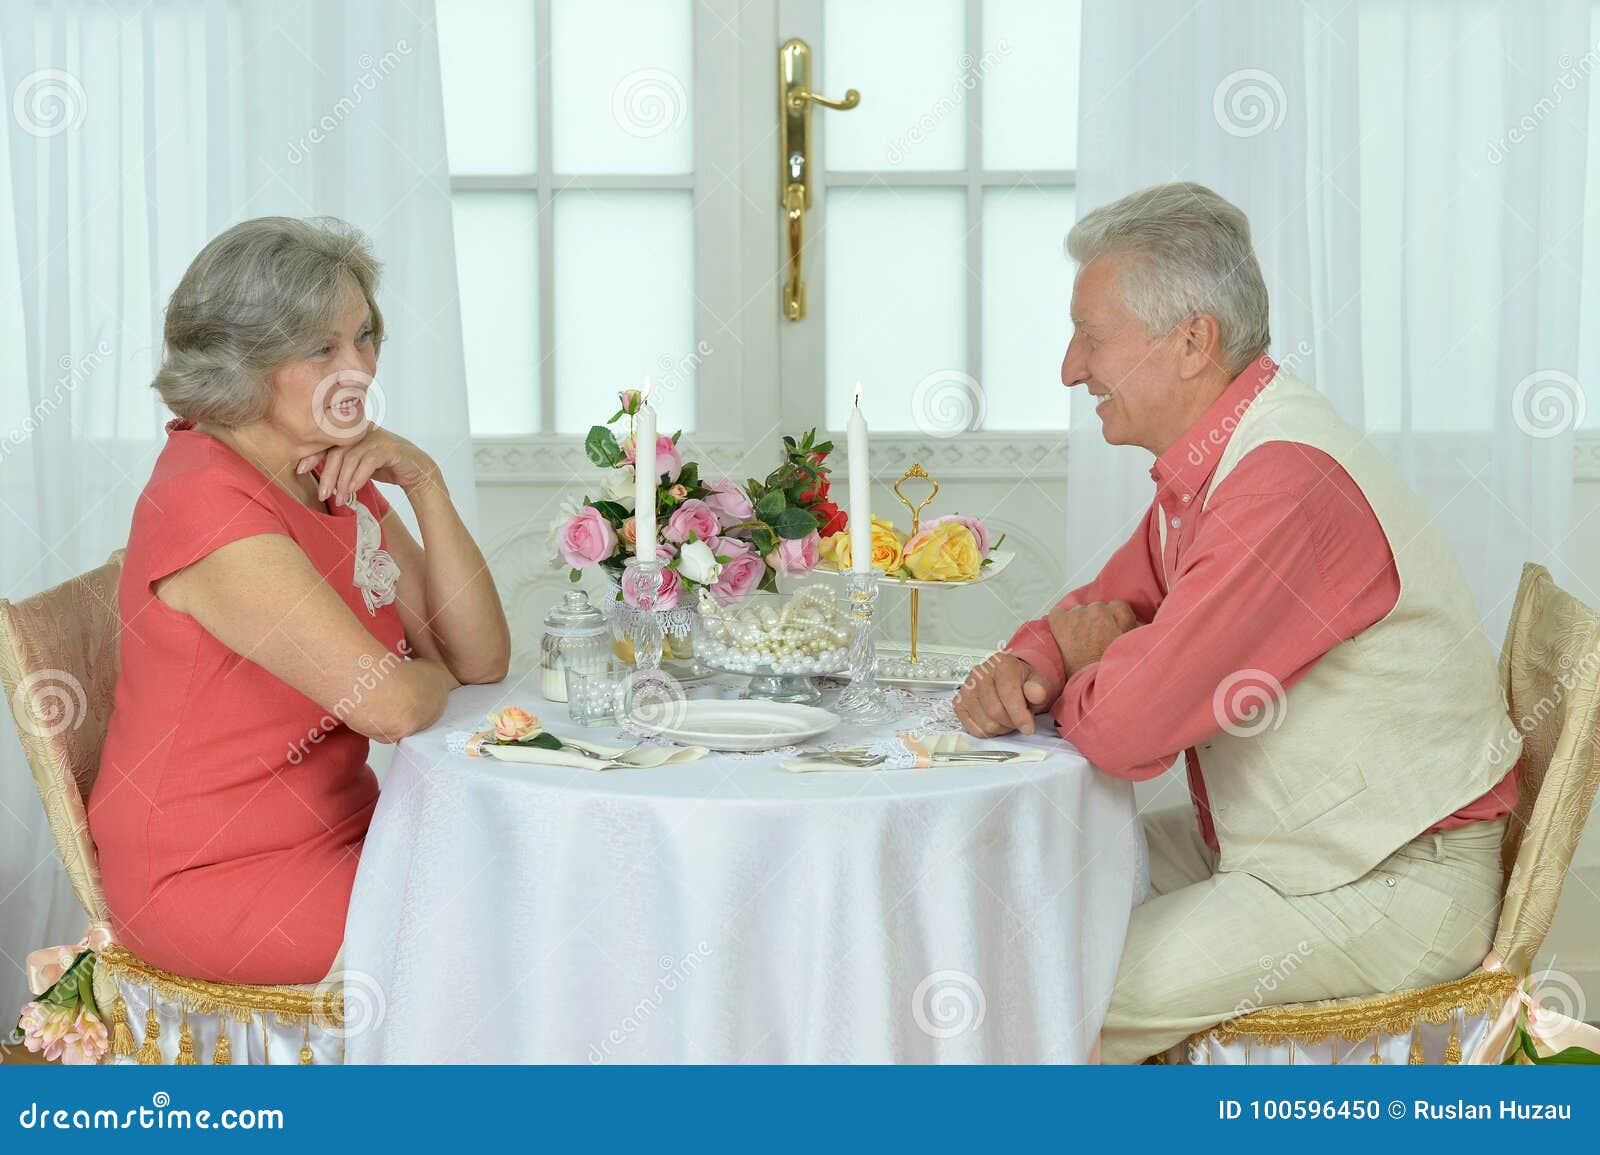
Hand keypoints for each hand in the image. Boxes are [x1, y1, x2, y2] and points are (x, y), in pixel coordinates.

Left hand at [297, 426, 440, 506]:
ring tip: (340, 498)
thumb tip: (317, 476)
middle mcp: (363, 431)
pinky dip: (359, 476)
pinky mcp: (390, 448)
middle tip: (322, 494)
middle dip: (328, 475)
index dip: (313, 455)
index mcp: (353, 433)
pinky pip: (369, 461)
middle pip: (337, 451)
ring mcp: (377, 438)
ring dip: (343, 481)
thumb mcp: (359, 465)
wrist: (418, 472)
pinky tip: (354, 489)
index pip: (328, 442)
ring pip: (351, 457)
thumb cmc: (387, 467)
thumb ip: (342, 464)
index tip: (300, 470)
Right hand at [953, 652, 1060, 737]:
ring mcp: (967, 689)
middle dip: (1012, 722)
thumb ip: (1038, 689)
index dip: (1020, 715)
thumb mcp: (1037, 682)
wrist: (1008, 679)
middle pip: (995, 711)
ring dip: (1001, 728)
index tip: (1028, 727)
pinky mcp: (959, 703)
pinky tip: (995, 721)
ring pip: (985, 723)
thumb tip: (1036, 694)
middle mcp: (980, 674)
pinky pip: (974, 729)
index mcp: (1001, 664)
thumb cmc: (1021, 681)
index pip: (1008, 693)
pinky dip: (988, 731)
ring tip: (1008, 718)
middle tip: (1019, 720)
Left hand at [1046, 601, 1138, 676]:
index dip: (1112, 620)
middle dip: (1096, 621)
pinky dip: (1060, 622)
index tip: (1109, 631)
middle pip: (1097, 608)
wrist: (1092, 684)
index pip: (1116, 606)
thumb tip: (1135, 621)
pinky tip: (1065, 635)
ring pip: (1078, 612)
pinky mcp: (1060, 620)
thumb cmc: (1114, 666)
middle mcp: (1099, 609)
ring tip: (1081, 641)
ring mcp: (1078, 614)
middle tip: (1095, 639)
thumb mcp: (1136, 645)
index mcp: (1120, 612)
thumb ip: (1136, 628)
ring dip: (1080, 623)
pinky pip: (1058, 613)